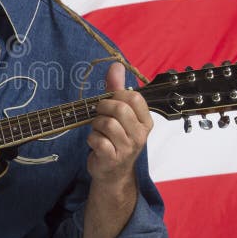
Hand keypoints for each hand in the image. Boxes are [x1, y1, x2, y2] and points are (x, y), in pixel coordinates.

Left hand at [86, 62, 152, 185]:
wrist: (112, 173)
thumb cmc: (115, 138)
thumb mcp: (119, 113)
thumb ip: (116, 88)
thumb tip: (116, 65)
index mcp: (145, 121)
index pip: (134, 97)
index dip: (116, 96)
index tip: (111, 103)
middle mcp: (140, 134)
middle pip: (120, 108)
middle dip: (103, 108)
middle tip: (100, 115)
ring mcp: (128, 148)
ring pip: (107, 123)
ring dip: (96, 124)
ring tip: (98, 130)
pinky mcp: (113, 158)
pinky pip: (97, 140)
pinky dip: (91, 139)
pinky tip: (96, 143)